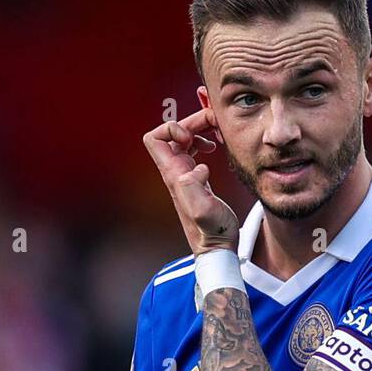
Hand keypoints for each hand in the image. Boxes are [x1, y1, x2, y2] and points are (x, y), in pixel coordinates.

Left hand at [143, 108, 238, 255]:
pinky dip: (202, 141)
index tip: (191, 135)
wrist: (217, 248)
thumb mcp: (204, 211)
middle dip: (190, 121)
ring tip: (214, 130)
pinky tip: (213, 146)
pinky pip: (192, 151)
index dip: (170, 128)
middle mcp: (175, 173)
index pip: (154, 139)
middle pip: (171, 134)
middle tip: (212, 122)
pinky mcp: (196, 180)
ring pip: (182, 140)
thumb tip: (198, 168)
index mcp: (174, 175)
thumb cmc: (213, 233)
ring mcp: (184, 176)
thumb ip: (195, 188)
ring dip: (197, 129)